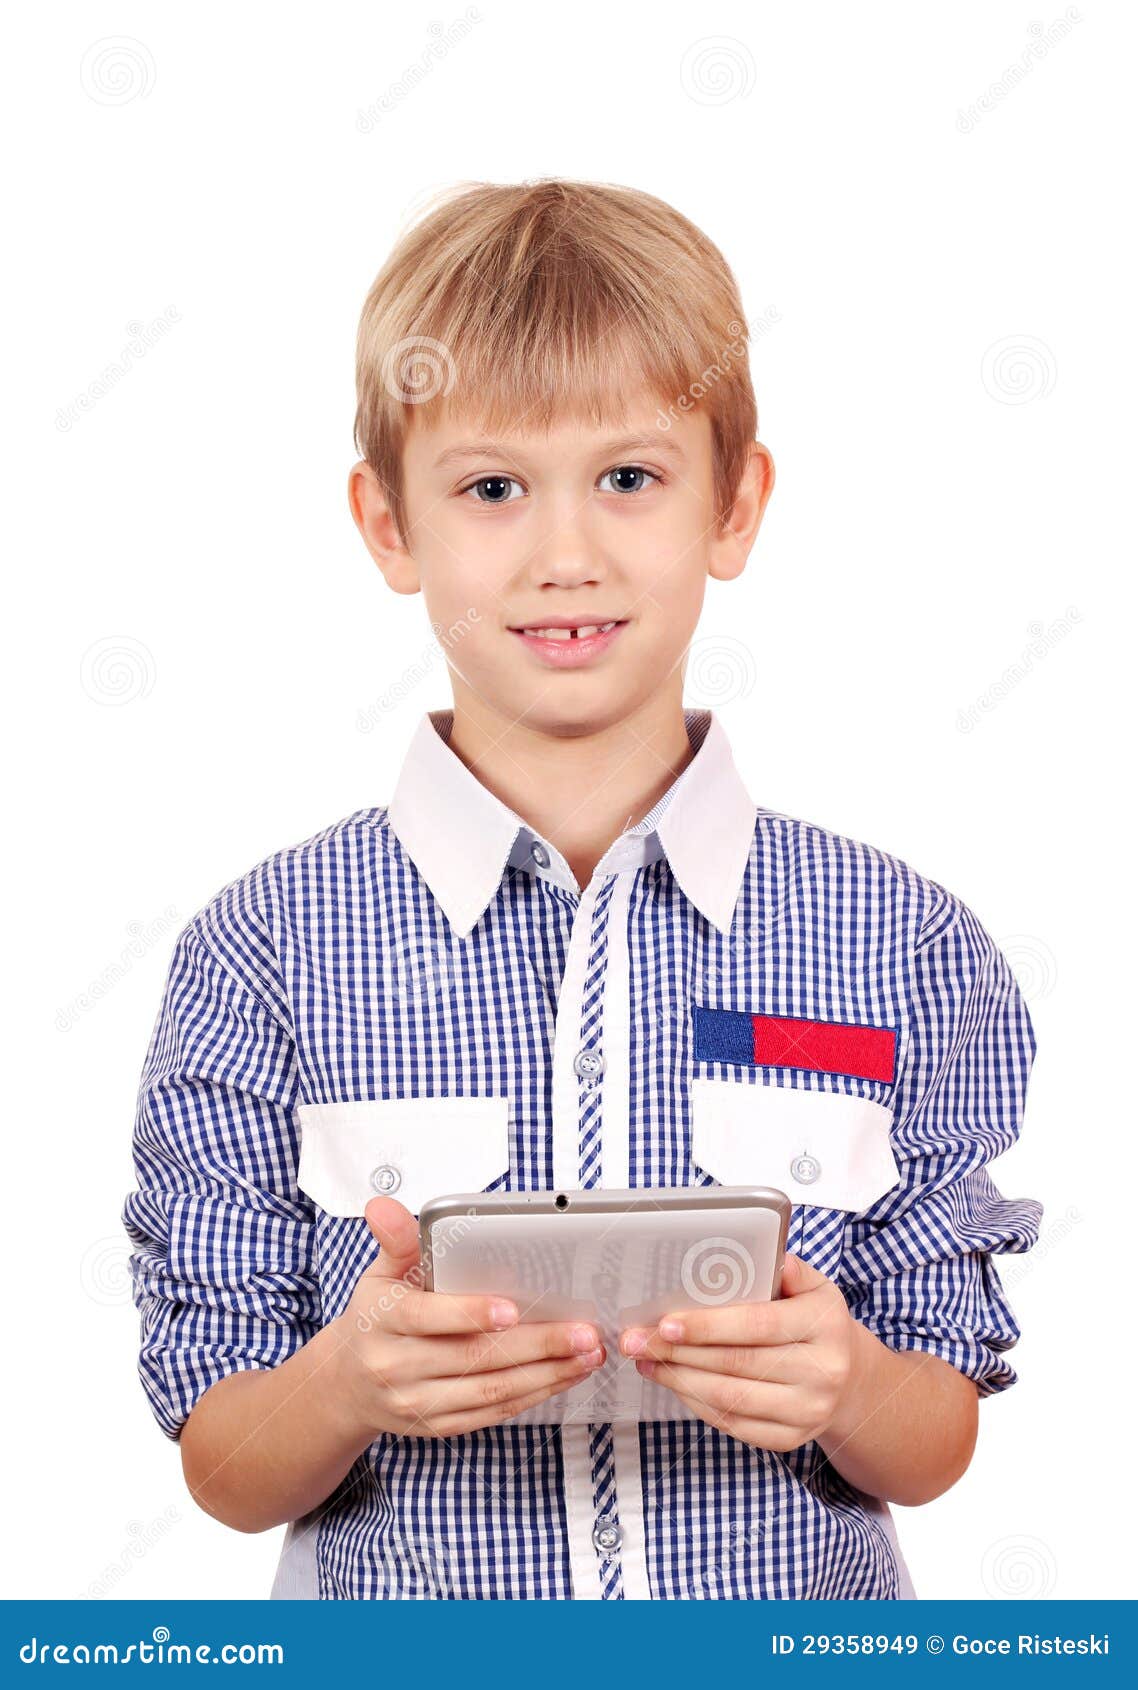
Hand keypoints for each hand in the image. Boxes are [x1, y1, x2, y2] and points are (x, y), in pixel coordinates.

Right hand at [332, 1195, 606, 1439]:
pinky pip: (492, 1412)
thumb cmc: (375, 1318)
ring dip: (547, 1374)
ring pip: (490, 1390)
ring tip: (587, 1354)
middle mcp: (398, 1367)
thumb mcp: (379, 1274)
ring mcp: (419, 1403)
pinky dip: (533, 1395)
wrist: (347, 1385)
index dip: (471, 1314)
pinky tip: (563, 1376)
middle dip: (536, 1346)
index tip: (512, 1309)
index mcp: (385, 1321)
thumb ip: (396, 1240)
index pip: (428, 1318)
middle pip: (474, 1357)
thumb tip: (384, 1206)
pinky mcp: (439, 1426)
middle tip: (582, 1332)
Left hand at [617, 1252, 861, 1450]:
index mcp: (824, 1325)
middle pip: (736, 1363)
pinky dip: (696, 1403)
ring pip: (729, 1398)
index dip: (708, 1326)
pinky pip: (732, 1424)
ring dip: (678, 1379)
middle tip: (636, 1340)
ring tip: (645, 1360)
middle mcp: (821, 1372)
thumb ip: (791, 1271)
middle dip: (677, 1351)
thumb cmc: (817, 1323)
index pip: (757, 1325)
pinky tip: (673, 1382)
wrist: (849, 1380)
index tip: (666, 1323)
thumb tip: (766, 1256)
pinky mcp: (789, 1439)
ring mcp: (807, 1411)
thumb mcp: (816, 1288)